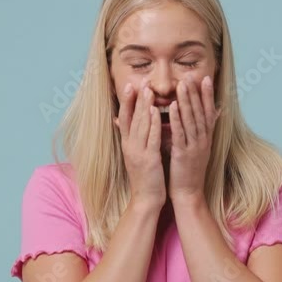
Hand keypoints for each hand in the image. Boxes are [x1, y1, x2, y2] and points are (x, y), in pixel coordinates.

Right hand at [114, 79, 164, 208]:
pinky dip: (154, 123)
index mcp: (128, 144)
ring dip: (144, 106)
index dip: (126, 101)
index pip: (124, 118)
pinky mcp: (149, 159)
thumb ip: (134, 139)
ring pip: (140, 125)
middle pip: (131, 118)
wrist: (145, 200)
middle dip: (135, 99)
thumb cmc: (145, 177)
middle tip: (139, 81)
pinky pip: (152, 138)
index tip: (129, 85)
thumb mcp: (136, 156)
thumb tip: (126, 125)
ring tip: (147, 90)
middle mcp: (130, 146)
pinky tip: (156, 111)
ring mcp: (138, 152)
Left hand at [167, 75, 219, 203]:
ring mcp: (194, 147)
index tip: (206, 78)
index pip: (209, 112)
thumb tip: (212, 116)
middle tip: (192, 75)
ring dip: (187, 101)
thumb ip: (202, 132)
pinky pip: (180, 133)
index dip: (208, 95)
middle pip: (200, 112)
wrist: (189, 193)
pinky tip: (173, 106)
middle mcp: (203, 140)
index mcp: (206, 138)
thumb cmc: (190, 171)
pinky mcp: (183, 154)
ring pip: (191, 120)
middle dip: (196, 93)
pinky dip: (177, 118)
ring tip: (182, 84)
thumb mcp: (200, 150)